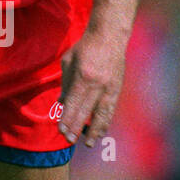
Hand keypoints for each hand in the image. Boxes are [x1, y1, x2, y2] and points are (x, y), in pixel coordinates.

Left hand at [58, 30, 127, 146]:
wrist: (109, 35)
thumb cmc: (85, 47)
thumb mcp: (68, 61)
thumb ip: (65, 84)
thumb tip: (62, 103)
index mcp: (84, 76)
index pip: (74, 103)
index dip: (67, 118)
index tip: (62, 131)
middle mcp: (98, 84)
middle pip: (86, 111)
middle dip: (76, 127)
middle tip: (69, 140)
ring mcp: (110, 87)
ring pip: (102, 114)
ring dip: (94, 130)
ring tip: (88, 143)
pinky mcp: (117, 88)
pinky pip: (111, 109)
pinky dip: (106, 122)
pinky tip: (101, 131)